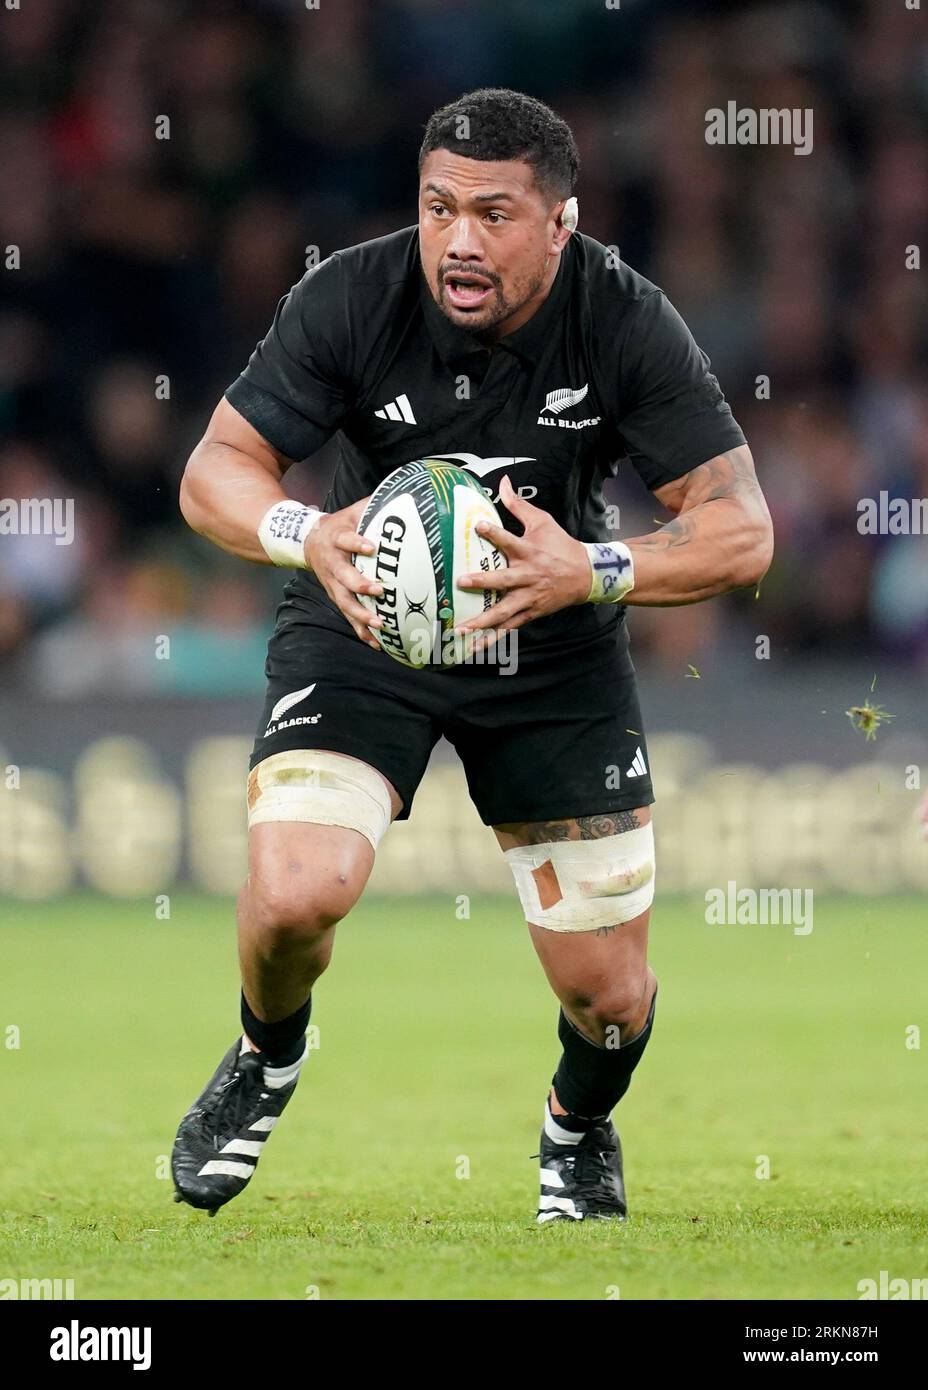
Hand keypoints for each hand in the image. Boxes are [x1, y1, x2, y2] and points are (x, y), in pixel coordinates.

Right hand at [304, 498, 383, 648]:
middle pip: (343, 576)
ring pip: (344, 602)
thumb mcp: (351, 511)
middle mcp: (332, 564)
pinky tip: (376, 643)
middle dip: (360, 585)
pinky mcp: (335, 597)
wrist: (306, 541)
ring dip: (361, 615)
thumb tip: (405, 493)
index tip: (371, 546)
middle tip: (380, 590)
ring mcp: (332, 584)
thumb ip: (373, 505)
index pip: (345, 539)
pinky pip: (347, 616)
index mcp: (337, 539)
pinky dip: (360, 630)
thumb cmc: (339, 525)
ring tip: (380, 624)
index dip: (356, 543)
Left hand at [455, 475, 591, 636]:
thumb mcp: (542, 522)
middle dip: (483, 581)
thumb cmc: (561, 546)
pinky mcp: (531, 613)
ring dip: (482, 622)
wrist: (587, 575)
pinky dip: (492, 639)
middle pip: (504, 581)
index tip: (478, 525)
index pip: (510, 540)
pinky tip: (475, 648)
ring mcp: (529, 598)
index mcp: (530, 553)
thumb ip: (518, 506)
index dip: (494, 532)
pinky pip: (509, 628)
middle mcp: (528, 577)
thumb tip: (503, 482)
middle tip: (462, 581)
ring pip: (504, 612)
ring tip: (461, 629)